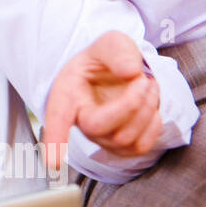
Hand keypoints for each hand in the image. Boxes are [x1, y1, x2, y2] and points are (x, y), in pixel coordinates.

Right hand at [42, 30, 161, 170]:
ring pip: (125, 138)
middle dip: (130, 103)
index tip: (52, 162)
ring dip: (146, 109)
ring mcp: (101, 138)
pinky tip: (150, 106)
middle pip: (100, 127)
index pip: (58, 118)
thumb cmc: (107, 61)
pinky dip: (153, 124)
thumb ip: (118, 51)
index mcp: (67, 94)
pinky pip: (141, 146)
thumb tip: (130, 73)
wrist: (121, 73)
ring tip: (148, 85)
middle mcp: (81, 120)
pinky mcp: (123, 147)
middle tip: (143, 79)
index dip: (54, 140)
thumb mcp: (110, 43)